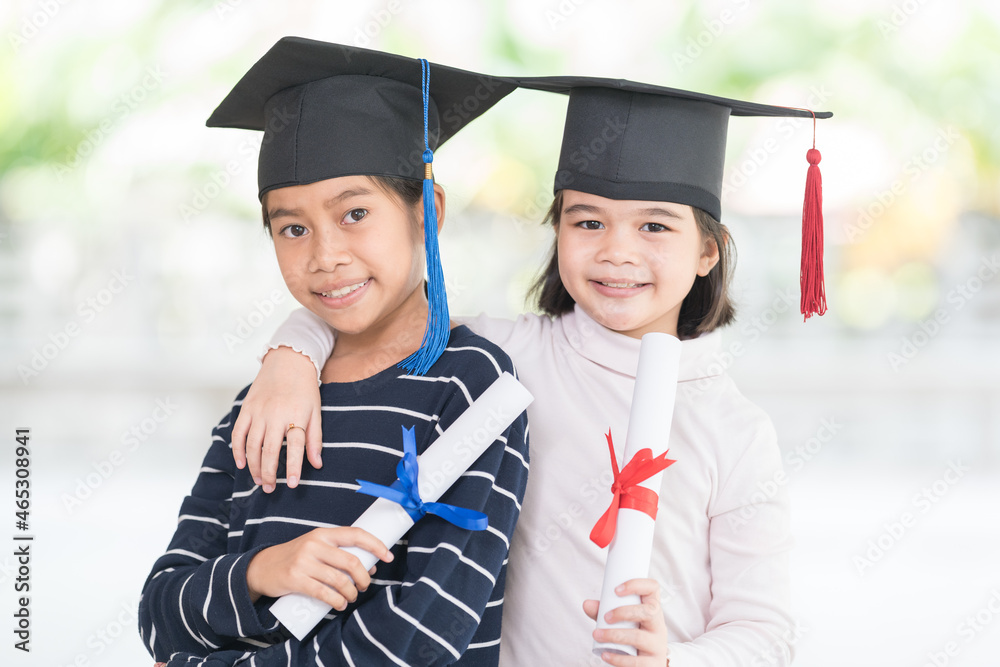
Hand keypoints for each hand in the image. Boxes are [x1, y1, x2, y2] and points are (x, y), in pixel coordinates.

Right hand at [231, 346, 322, 492]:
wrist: (288, 362)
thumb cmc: (304, 389)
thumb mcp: (316, 412)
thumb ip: (315, 439)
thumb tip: (317, 464)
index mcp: (296, 415)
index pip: (295, 447)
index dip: (294, 468)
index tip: (293, 485)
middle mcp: (276, 415)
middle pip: (270, 450)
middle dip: (270, 473)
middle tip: (270, 489)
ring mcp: (258, 412)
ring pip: (252, 445)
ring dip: (254, 466)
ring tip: (259, 480)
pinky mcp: (246, 409)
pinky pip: (238, 433)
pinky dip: (237, 450)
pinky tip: (242, 464)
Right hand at [246, 527, 392, 609]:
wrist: (262, 567)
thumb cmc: (296, 557)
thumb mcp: (316, 548)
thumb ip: (340, 554)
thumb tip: (371, 566)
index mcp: (323, 534)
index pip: (356, 534)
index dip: (375, 545)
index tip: (388, 556)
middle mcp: (314, 544)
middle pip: (351, 562)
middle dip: (364, 578)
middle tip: (364, 586)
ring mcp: (304, 562)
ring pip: (340, 580)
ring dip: (351, 593)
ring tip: (351, 597)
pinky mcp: (295, 579)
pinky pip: (324, 593)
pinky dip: (337, 602)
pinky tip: (340, 605)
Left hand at [584, 578, 669, 665]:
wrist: (646, 664)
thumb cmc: (632, 635)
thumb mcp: (621, 622)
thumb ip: (603, 612)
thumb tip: (587, 604)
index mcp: (652, 609)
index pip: (653, 588)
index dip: (637, 584)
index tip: (616, 590)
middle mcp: (658, 625)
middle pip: (648, 611)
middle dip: (623, 612)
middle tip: (605, 617)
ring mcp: (658, 645)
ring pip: (638, 637)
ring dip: (614, 635)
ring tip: (597, 635)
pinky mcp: (652, 663)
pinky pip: (636, 662)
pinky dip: (618, 658)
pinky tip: (605, 655)